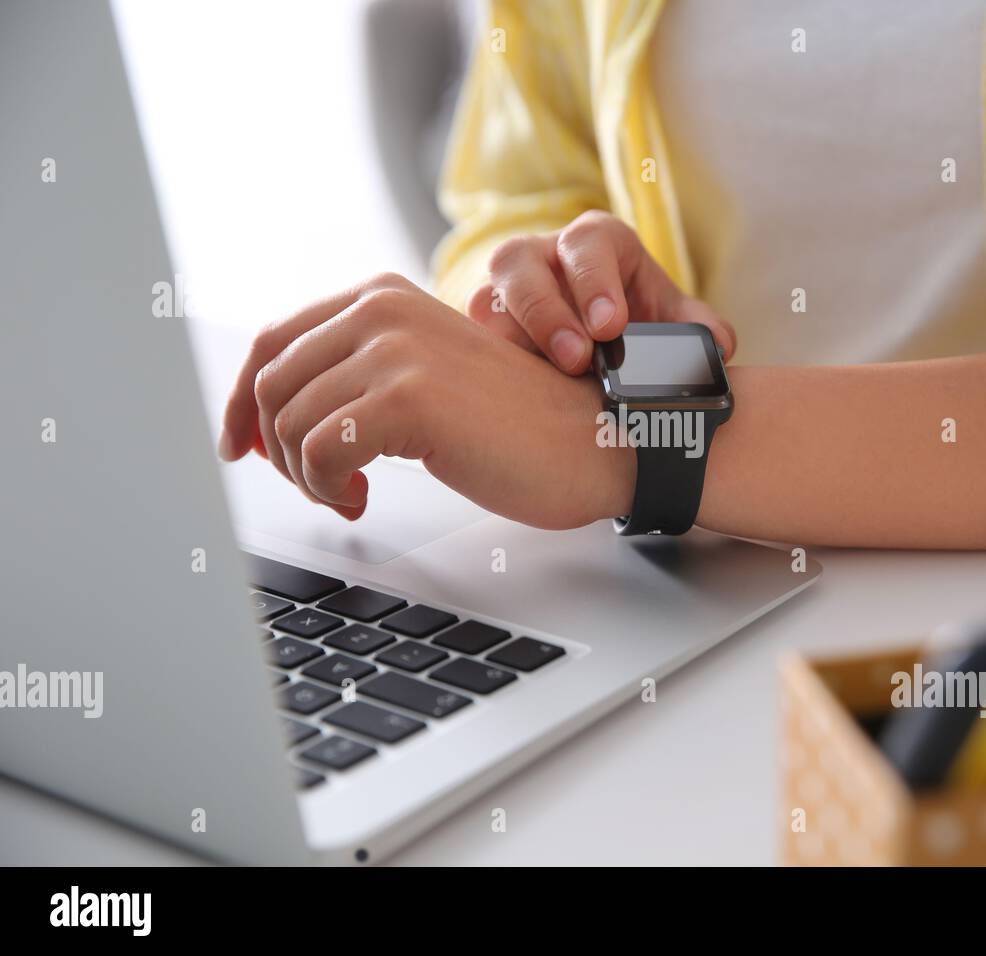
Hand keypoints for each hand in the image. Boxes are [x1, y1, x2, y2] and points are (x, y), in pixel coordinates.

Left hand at [218, 273, 632, 528]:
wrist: (593, 442)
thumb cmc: (517, 424)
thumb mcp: (426, 374)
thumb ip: (359, 371)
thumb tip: (270, 413)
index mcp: (383, 297)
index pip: (273, 341)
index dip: (241, 400)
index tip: (239, 444)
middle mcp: (382, 310)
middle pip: (270, 385)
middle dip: (279, 449)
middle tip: (320, 484)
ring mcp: (395, 351)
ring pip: (290, 426)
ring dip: (309, 477)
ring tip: (353, 492)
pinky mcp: (408, 400)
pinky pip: (320, 454)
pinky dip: (330, 489)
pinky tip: (364, 498)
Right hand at [466, 210, 736, 373]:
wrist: (599, 339)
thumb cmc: (635, 319)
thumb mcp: (670, 319)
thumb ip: (697, 329)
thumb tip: (718, 346)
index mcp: (595, 243)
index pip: (586, 243)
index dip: (595, 281)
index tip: (610, 326)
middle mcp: (541, 255)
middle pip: (521, 262)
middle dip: (546, 311)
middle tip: (575, 359)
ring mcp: (502, 290)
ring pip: (484, 299)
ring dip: (511, 340)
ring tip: (540, 380)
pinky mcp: (481, 326)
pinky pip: (469, 337)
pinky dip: (488, 363)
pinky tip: (512, 392)